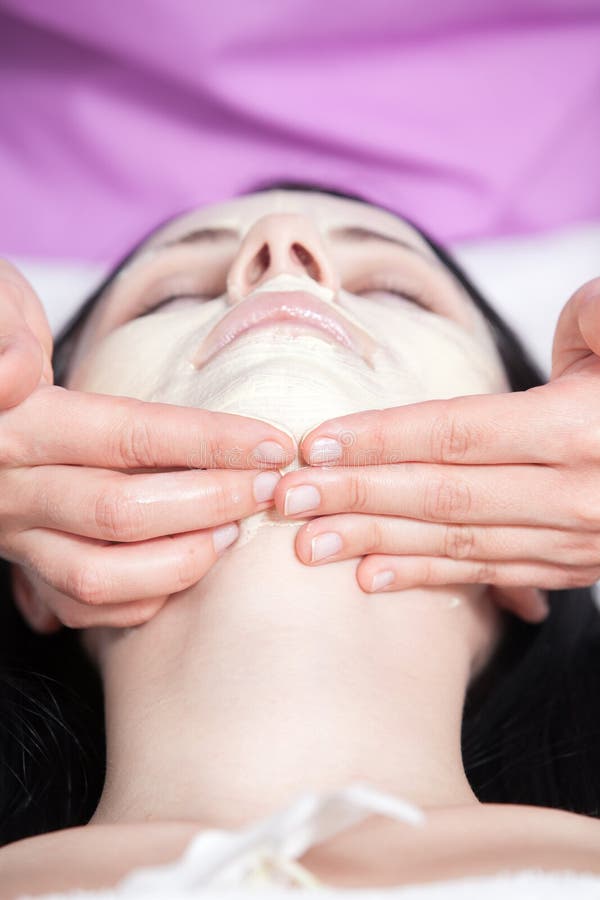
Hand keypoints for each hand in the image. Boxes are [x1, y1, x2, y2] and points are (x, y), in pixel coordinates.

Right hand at [0, 262, 294, 630]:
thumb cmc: (1, 338)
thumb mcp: (3, 306)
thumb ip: (9, 330)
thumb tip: (15, 375)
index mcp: (18, 424)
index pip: (128, 436)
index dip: (209, 442)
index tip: (272, 445)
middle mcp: (13, 488)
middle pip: (121, 512)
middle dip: (212, 502)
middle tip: (267, 487)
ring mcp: (16, 534)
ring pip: (97, 575)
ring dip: (179, 560)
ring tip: (232, 532)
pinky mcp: (22, 566)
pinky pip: (79, 604)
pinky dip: (141, 597)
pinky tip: (185, 567)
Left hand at [275, 277, 599, 622]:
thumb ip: (592, 322)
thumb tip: (555, 340)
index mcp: (582, 429)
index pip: (458, 432)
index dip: (380, 439)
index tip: (313, 443)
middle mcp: (576, 493)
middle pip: (441, 494)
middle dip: (356, 497)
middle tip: (283, 500)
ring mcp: (575, 539)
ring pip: (457, 542)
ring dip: (377, 543)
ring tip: (309, 545)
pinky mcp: (574, 562)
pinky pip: (490, 572)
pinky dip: (428, 575)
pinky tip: (373, 577)